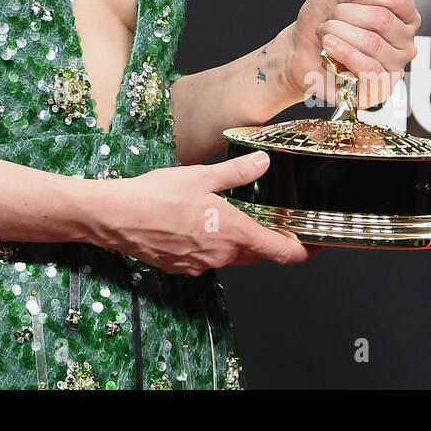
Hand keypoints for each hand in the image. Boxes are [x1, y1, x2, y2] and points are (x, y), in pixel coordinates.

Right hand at [86, 152, 320, 275]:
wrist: (116, 218)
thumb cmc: (156, 196)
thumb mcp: (201, 176)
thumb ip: (236, 172)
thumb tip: (263, 162)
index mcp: (233, 233)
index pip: (282, 252)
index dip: (304, 251)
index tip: (314, 245)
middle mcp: (222, 255)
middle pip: (256, 253)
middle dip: (262, 237)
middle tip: (261, 214)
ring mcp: (201, 265)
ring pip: (229, 255)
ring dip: (232, 238)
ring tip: (218, 211)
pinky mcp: (182, 268)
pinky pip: (206, 258)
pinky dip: (208, 243)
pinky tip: (192, 221)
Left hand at [282, 0, 420, 110]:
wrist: (300, 50)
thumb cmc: (323, 19)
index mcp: (404, 16)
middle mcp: (406, 43)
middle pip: (382, 19)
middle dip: (344, 14)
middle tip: (330, 18)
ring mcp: (395, 68)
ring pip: (372, 43)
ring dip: (338, 33)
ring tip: (327, 35)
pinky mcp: (380, 89)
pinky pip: (368, 70)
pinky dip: (342, 54)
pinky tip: (329, 49)